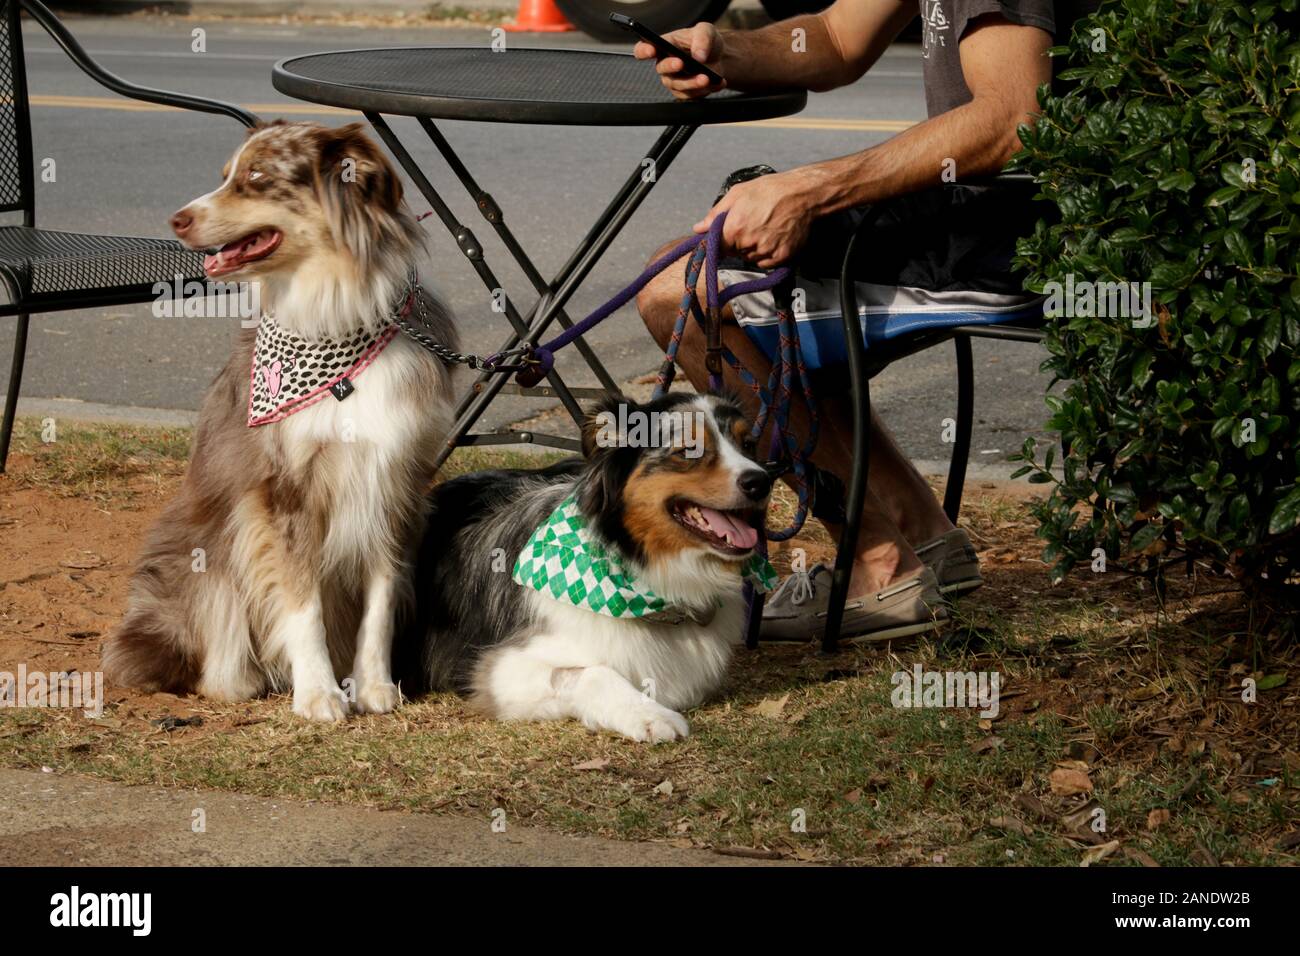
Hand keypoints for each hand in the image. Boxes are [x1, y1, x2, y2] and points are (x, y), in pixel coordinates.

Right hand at [633, 23, 726, 99]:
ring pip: (678, 86)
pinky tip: (718, 82)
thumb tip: (699, 57)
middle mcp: (665, 65)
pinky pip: (692, 95)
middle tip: (681, 63)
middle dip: (671, 67)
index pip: (643, 49)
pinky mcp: (685, 93)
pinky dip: (707, 89)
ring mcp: (674, 81)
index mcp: (663, 46)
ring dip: (693, 83)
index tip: (651, 51)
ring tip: (707, 78)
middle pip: (661, 70)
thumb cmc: (705, 40)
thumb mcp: (706, 30)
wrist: (719, 56)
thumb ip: (702, 39)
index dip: (643, 51)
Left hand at [694, 169, 821, 268]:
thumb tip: (698, 228)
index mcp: (735, 228)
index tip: (727, 236)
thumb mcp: (738, 194)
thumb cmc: (770, 190)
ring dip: (754, 248)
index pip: (717, 248)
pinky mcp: (781, 258)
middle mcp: (749, 243)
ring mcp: (766, 252)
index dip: (721, 242)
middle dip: (739, 242)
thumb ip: (716, 214)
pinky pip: (766, 263)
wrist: (803, 194)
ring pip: (751, 258)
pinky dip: (767, 254)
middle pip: (735, 253)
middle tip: (753, 224)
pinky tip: (774, 237)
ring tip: (765, 229)